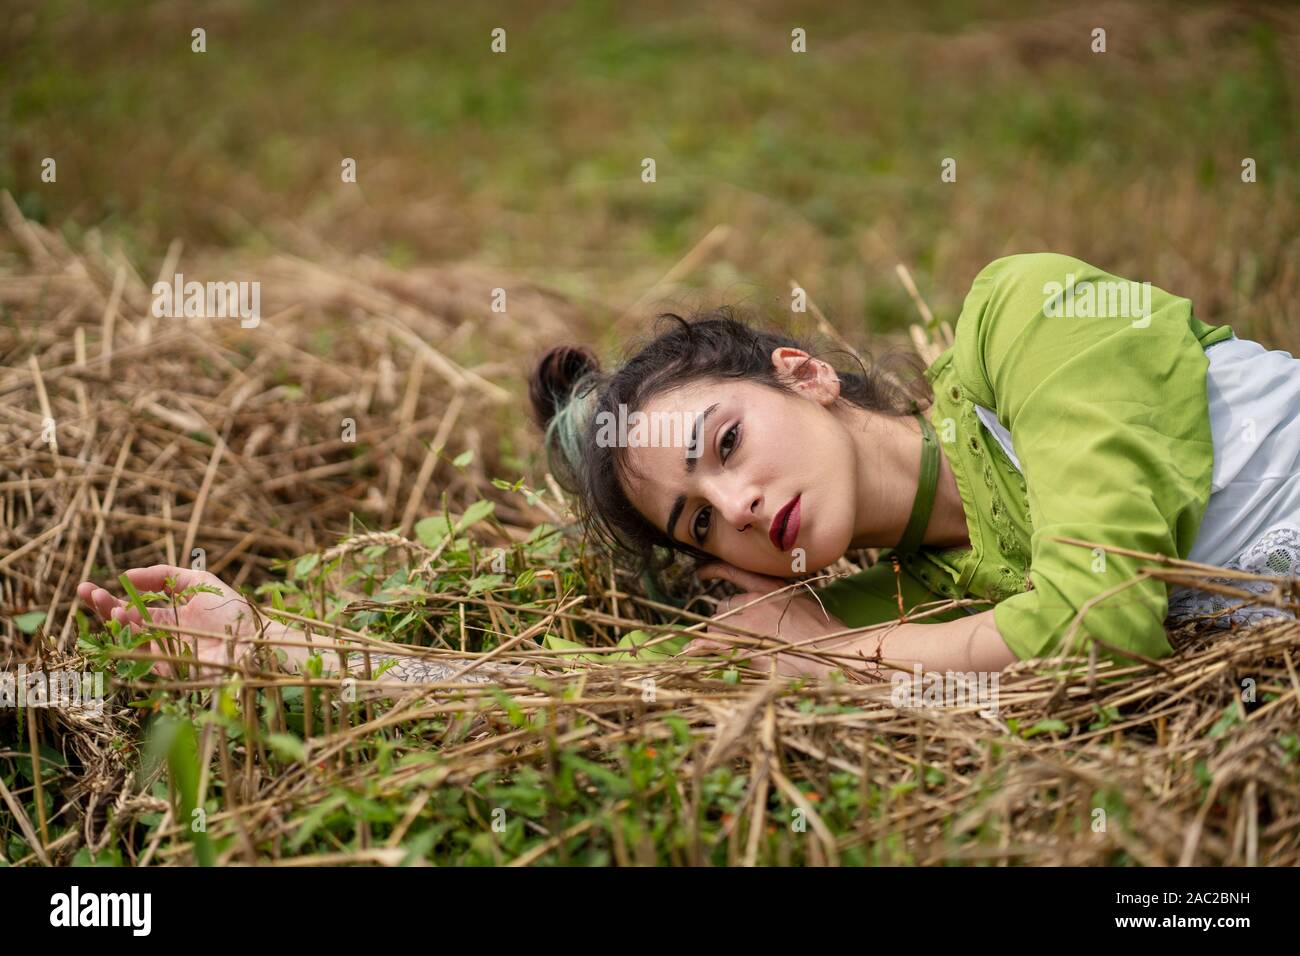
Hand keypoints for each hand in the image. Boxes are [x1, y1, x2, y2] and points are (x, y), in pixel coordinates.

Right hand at [77, 565, 263, 677]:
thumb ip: (165, 576)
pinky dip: (132, 637)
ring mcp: (162, 652)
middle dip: (103, 607)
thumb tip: (128, 574)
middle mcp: (161, 634)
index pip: (131, 607)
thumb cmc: (232, 611)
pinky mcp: (166, 670)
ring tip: (112, 606)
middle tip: (85, 591)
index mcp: (167, 616)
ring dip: (117, 620)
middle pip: (123, 622)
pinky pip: (142, 655)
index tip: (88, 587)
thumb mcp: (200, 582)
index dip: (109, 598)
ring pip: (129, 638)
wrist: (255, 641)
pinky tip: (126, 618)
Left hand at [680, 562, 851, 677]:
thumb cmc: (825, 631)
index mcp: (770, 586)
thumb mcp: (804, 600)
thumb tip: (773, 608)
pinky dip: (700, 647)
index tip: (702, 573)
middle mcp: (754, 600)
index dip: (715, 571)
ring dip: (720, 637)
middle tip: (740, 636)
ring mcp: (747, 622)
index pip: (734, 572)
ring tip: (737, 649)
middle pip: (723, 607)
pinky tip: (690, 651)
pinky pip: (712, 644)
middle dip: (726, 621)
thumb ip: (782, 598)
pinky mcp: (743, 645)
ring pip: (716, 626)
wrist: (831, 650)